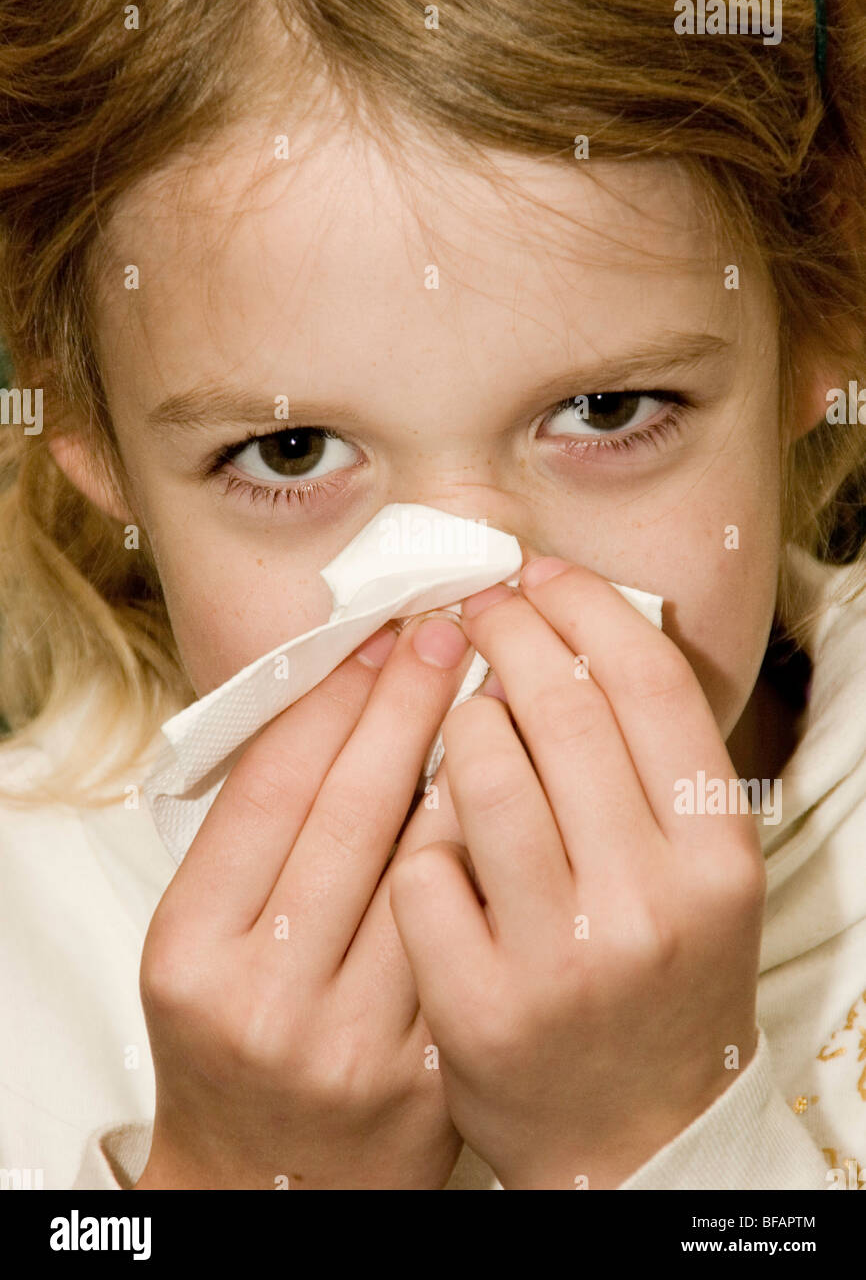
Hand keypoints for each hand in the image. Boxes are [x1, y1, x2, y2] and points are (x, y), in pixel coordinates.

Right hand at [134, 609, 473, 1189]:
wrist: (278, 1186)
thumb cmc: (236, 1036)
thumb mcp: (207, 937)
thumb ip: (261, 835)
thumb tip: (344, 696)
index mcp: (195, 948)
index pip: (273, 786)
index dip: (333, 697)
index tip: (379, 634)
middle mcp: (270, 996)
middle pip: (354, 809)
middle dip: (409, 701)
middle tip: (451, 626)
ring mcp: (358, 1040)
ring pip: (433, 859)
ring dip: (474, 754)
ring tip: (503, 680)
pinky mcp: (434, 1071)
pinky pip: (480, 928)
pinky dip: (500, 840)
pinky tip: (528, 780)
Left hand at [389, 559, 766, 1189]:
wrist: (633, 1139)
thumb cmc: (661, 984)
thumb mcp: (696, 876)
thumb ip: (653, 768)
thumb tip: (581, 630)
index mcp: (716, 858)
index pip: (651, 685)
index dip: (586, 607)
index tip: (541, 575)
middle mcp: (650, 903)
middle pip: (563, 710)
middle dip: (507, 633)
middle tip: (476, 607)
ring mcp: (561, 960)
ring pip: (480, 774)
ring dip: (456, 725)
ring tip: (458, 719)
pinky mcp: (476, 1007)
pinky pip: (421, 866)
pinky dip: (418, 838)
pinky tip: (429, 839)